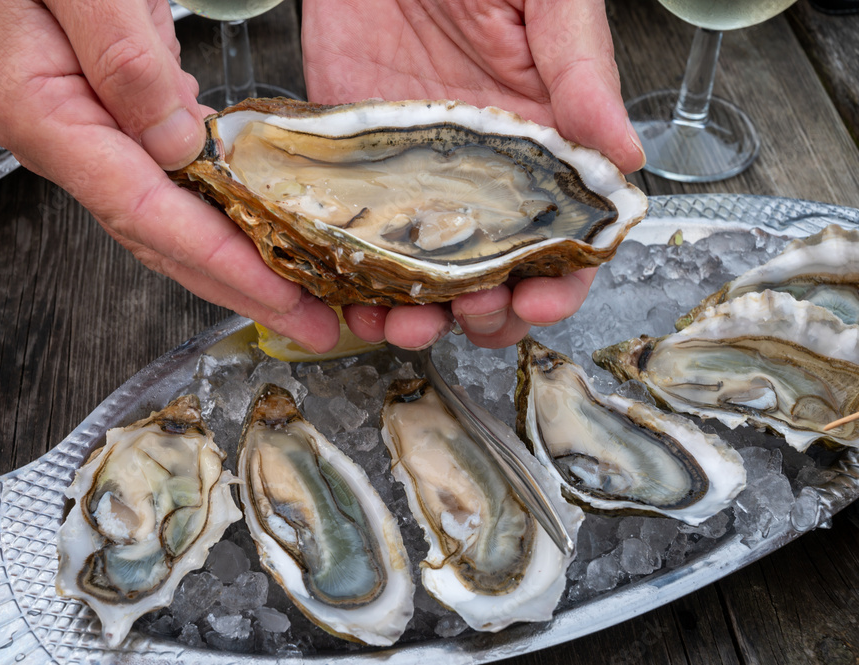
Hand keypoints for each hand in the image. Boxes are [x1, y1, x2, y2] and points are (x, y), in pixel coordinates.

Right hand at [0, 0, 341, 352]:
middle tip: (310, 324)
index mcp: (44, 114)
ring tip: (296, 294)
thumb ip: (124, 60)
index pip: (144, 212)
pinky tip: (257, 231)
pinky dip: (216, 212)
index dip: (218, 261)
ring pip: (165, 219)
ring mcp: (82, 131)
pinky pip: (167, 180)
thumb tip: (176, 147)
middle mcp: (60, 137)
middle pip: (158, 238)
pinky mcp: (109, 114)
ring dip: (232, 262)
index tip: (280, 295)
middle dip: (238, 287)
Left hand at [302, 0, 643, 348]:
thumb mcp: (545, 2)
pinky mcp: (354, 165)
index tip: (539, 299)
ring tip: (401, 322)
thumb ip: (581, 72)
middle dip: (486, 313)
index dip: (559, 280)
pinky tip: (348, 301)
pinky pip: (354, 240)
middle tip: (468, 317)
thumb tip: (626, 154)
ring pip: (422, 273)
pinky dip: (352, 281)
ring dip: (417, 313)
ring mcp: (414, 177)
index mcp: (541, 143)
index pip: (564, 235)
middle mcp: (481, 175)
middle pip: (495, 273)